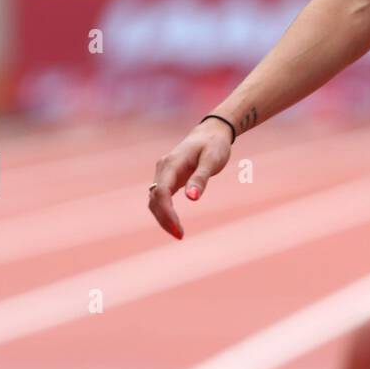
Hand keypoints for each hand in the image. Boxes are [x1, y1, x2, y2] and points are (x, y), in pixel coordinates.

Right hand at [147, 119, 233, 238]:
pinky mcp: (168, 178)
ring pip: (155, 200)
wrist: (211, 132)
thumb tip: (192, 198)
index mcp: (172, 163)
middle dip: (164, 219)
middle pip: (155, 199)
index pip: (161, 192)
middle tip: (180, 235)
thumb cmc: (214, 145)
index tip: (178, 229)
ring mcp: (164, 173)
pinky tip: (175, 223)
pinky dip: (165, 211)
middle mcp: (163, 168)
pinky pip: (161, 198)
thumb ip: (201, 178)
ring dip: (163, 217)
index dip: (166, 213)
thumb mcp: (212, 159)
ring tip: (179, 233)